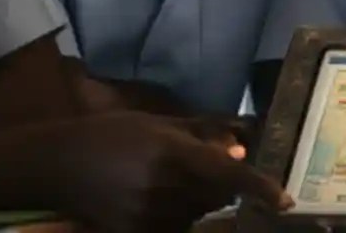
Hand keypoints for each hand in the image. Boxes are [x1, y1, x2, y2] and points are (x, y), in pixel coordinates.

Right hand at [52, 112, 289, 232]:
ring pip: (199, 213)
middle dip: (223, 184)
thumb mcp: (160, 124)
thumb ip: (203, 136)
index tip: (286, 201)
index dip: (260, 188)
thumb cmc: (114, 134)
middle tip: (200, 167)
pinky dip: (179, 215)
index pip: (229, 174)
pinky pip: (176, 228)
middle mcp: (164, 187)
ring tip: (167, 180)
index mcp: (171, 153)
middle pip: (218, 196)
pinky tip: (157, 198)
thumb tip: (240, 148)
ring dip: (199, 200)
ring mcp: (148, 215)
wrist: (58, 164)